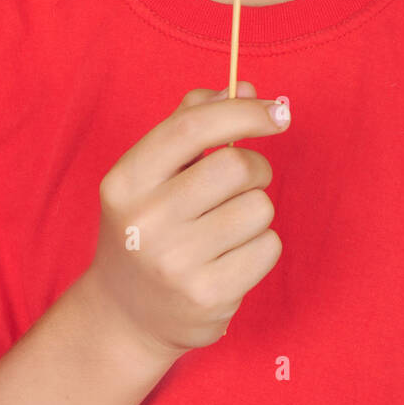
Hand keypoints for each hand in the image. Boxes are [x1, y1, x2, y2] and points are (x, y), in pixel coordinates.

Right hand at [85, 82, 288, 360]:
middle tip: (246, 181)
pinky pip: (268, 247)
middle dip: (256, 167)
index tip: (278, 111)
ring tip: (227, 227)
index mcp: (125, 180)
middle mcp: (144, 221)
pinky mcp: (207, 297)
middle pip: (235, 166)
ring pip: (259, 208)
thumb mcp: (150, 173)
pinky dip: (261, 246)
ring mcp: (174, 264)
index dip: (244, 111)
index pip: (192, 127)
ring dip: (256, 210)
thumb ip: (191, 122)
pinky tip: (231, 258)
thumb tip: (248, 88)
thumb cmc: (149, 225)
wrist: (125, 316)